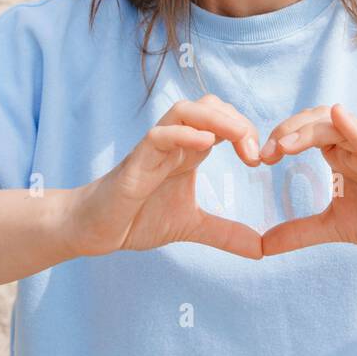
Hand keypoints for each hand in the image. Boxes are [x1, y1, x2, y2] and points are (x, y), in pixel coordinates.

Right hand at [64, 95, 263, 259]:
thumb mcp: (193, 226)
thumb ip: (226, 233)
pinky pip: (158, 136)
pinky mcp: (135, 164)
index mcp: (189, 150)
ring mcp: (154, 149)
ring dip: (216, 118)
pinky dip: (182, 135)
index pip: (223, 118)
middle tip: (254, 153)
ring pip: (184, 111)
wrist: (95, 230)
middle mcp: (174, 143)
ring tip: (238, 139)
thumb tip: (262, 250)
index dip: (245, 130)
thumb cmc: (138, 218)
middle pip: (208, 105)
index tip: (260, 159)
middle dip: (237, 120)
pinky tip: (204, 144)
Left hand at [257, 103, 356, 258]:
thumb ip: (299, 232)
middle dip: (288, 129)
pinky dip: (355, 128)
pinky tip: (338, 116)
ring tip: (284, 143)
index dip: (281, 137)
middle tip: (265, 152)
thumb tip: (261, 246)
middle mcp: (355, 147)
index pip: (305, 131)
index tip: (260, 158)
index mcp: (340, 155)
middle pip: (317, 120)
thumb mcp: (334, 227)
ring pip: (339, 127)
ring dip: (308, 131)